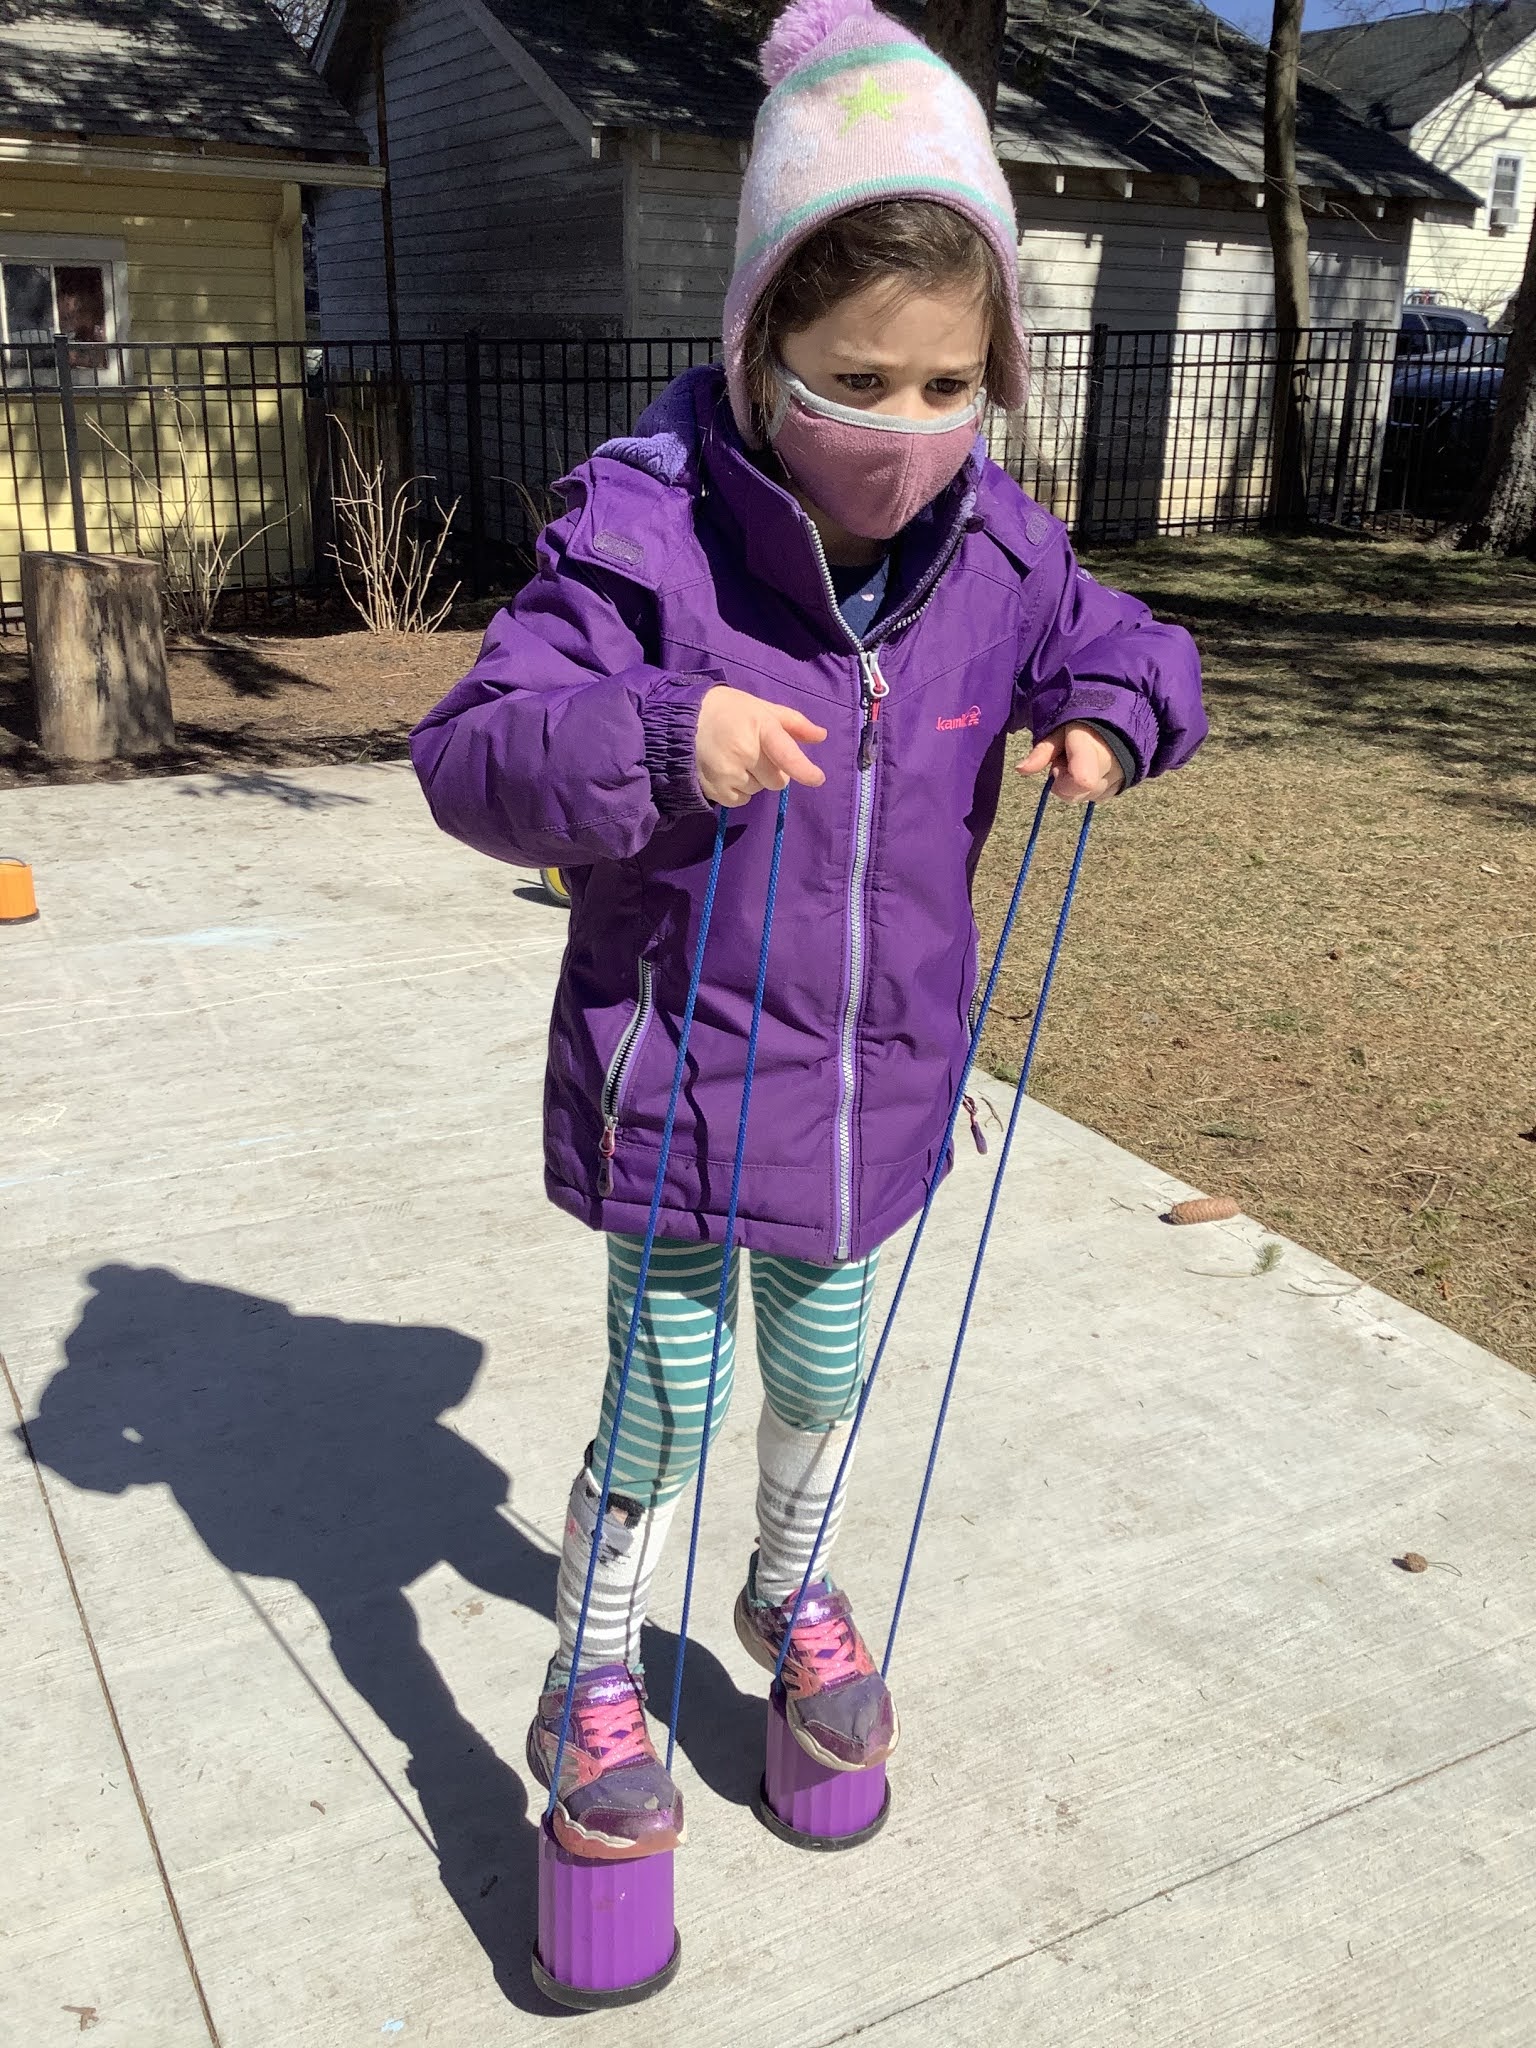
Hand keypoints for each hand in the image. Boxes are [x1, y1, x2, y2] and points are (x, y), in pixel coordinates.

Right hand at [696, 686, 826, 807]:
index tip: (817, 778)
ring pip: (759, 790)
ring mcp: (728, 773)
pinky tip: (726, 772)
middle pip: (777, 780)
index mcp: (759, 728)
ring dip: (754, 780)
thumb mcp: (760, 708)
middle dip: (772, 771)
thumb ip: (793, 723)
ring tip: (735, 759)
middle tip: (754, 753)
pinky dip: (739, 791)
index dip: (804, 769)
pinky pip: (741, 800)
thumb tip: (822, 736)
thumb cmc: (726, 710)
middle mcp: (745, 752)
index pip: (787, 754)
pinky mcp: (715, 790)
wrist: (680, 719)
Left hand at [1017, 722, 1124, 802]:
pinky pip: (1096, 797)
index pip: (1082, 780)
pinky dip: (1087, 789)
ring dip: (1075, 786)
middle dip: (1064, 782)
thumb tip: (1020, 770)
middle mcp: (1109, 766)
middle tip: (1066, 761)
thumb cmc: (1082, 722)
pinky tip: (1090, 770)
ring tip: (1079, 762)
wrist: (1116, 720)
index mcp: (1091, 748)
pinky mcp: (1120, 786)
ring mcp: (1118, 778)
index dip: (1062, 782)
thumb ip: (1042, 752)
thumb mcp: (1058, 730)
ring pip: (1085, 798)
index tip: (1057, 767)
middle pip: (1076, 795)